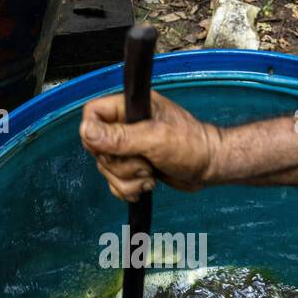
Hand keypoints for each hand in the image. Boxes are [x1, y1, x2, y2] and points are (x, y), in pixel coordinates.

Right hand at [79, 90, 223, 201]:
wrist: (210, 168)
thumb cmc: (192, 146)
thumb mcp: (155, 139)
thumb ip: (120, 136)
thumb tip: (87, 131)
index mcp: (130, 108)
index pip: (92, 114)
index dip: (95, 135)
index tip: (113, 149)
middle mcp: (126, 125)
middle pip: (97, 149)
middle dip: (120, 165)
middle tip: (145, 163)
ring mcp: (129, 147)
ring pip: (106, 169)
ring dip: (127, 180)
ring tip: (151, 175)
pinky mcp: (133, 167)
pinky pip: (115, 183)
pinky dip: (128, 189)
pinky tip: (147, 186)